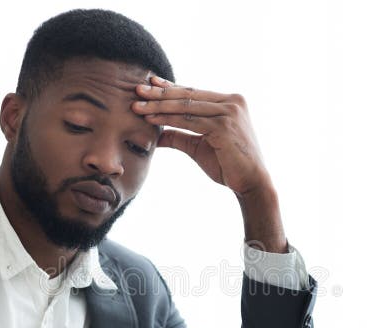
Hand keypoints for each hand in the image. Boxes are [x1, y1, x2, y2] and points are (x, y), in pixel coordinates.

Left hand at [132, 76, 270, 196]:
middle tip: (137, 91)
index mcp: (230, 102)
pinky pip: (189, 120)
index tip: (150, 84)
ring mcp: (230, 112)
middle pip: (188, 95)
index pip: (194, 92)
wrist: (251, 183)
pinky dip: (168, 119)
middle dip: (160, 94)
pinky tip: (151, 119)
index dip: (170, 88)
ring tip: (137, 106)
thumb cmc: (228, 166)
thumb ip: (179, 136)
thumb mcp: (199, 147)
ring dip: (159, 106)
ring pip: (186, 106)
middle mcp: (232, 102)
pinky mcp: (224, 126)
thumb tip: (157, 135)